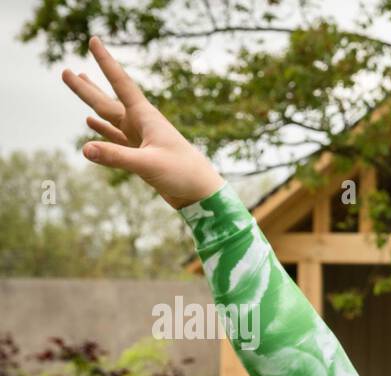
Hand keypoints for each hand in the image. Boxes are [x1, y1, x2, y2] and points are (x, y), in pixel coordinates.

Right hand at [62, 36, 225, 210]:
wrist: (201, 194)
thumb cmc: (182, 174)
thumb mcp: (148, 164)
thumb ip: (116, 156)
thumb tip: (85, 148)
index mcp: (146, 117)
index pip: (121, 84)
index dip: (106, 62)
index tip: (94, 41)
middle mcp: (142, 124)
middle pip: (107, 101)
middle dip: (86, 87)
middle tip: (64, 70)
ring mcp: (141, 139)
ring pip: (110, 116)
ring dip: (92, 102)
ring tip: (80, 83)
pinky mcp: (140, 154)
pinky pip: (116, 138)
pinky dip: (103, 129)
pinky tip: (91, 122)